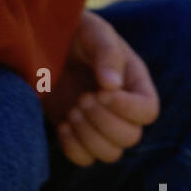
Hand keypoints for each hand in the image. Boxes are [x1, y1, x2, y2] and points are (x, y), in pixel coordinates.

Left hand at [47, 9, 158, 165]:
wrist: (42, 42)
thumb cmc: (75, 32)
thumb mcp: (94, 32)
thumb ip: (106, 53)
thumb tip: (112, 85)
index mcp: (134, 83)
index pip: (148, 111)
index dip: (127, 108)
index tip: (101, 92)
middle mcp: (122, 108)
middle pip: (130, 138)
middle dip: (103, 122)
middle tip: (82, 99)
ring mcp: (99, 124)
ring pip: (110, 154)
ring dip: (89, 136)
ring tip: (73, 111)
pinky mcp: (77, 134)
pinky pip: (84, 159)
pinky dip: (73, 147)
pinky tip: (62, 124)